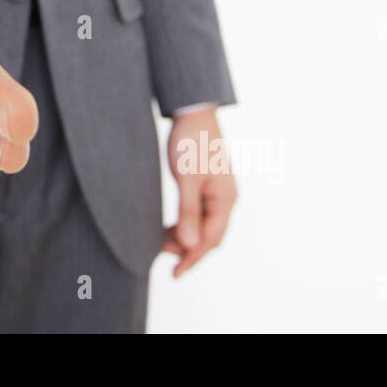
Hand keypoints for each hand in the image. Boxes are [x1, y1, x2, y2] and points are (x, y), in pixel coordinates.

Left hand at [163, 108, 236, 276]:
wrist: (194, 112)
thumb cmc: (191, 142)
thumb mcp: (186, 178)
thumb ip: (188, 212)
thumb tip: (188, 245)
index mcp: (225, 199)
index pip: (210, 240)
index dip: (192, 259)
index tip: (175, 274)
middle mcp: (225, 199)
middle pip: (208, 236)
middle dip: (186, 250)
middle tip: (160, 254)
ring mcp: (218, 193)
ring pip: (203, 226)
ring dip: (184, 237)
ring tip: (160, 242)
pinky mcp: (208, 186)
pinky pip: (199, 214)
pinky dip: (185, 224)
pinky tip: (169, 228)